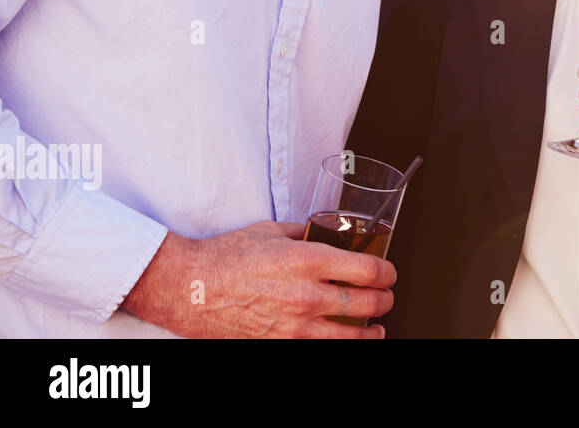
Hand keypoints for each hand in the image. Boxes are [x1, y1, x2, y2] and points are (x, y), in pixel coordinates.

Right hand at [121, 221, 395, 337]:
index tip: (389, 271)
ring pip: (351, 334)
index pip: (369, 270)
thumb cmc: (225, 256)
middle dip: (385, 300)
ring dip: (371, 330)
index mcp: (309, 260)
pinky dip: (338, 343)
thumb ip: (305, 232)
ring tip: (377, 328)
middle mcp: (307, 295)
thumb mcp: (271, 230)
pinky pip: (321, 347)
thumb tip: (327, 233)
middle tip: (386, 296)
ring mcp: (295, 324)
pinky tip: (343, 339)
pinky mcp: (280, 343)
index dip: (387, 271)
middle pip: (368, 303)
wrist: (190, 288)